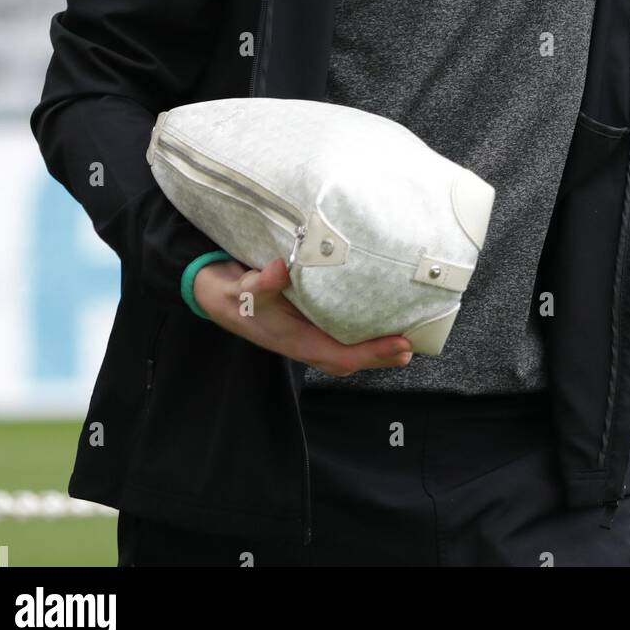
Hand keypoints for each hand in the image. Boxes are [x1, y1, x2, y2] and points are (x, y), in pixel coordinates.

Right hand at [193, 256, 414, 376]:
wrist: (217, 297)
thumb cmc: (233, 295)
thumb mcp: (243, 288)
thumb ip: (259, 282)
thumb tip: (278, 269)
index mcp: (292, 340)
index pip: (339, 355)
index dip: (371, 353)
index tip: (401, 345)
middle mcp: (303, 342)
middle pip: (348, 360)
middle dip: (380, 356)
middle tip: (413, 344)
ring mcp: (306, 336)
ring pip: (345, 350)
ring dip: (374, 348)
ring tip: (404, 337)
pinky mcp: (307, 324)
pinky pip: (339, 336)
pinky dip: (361, 334)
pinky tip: (377, 321)